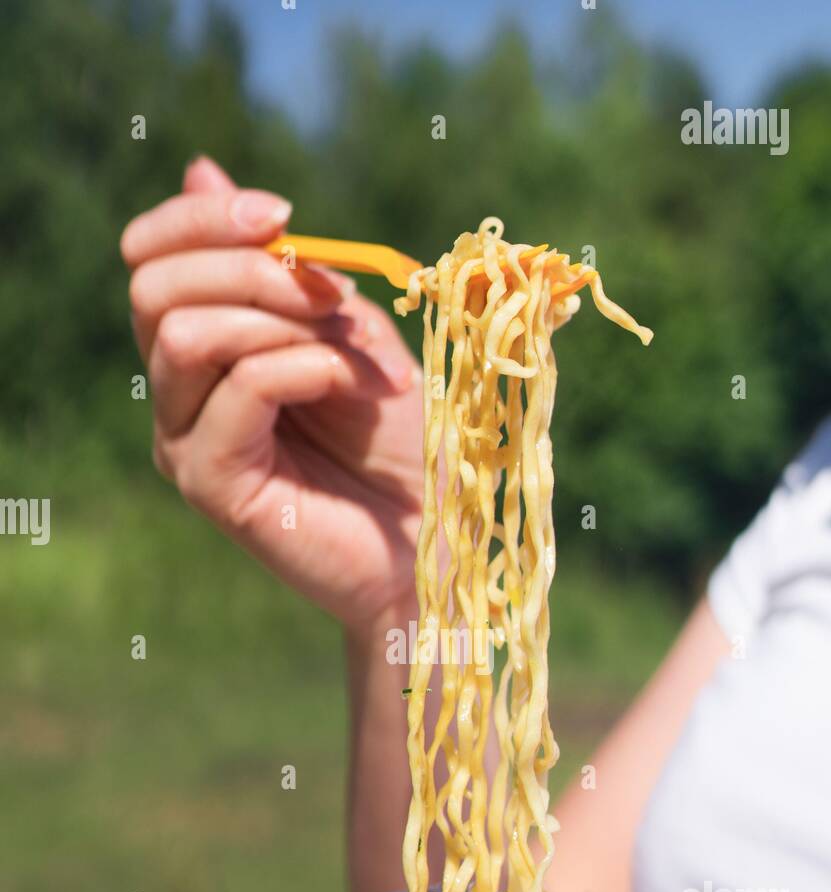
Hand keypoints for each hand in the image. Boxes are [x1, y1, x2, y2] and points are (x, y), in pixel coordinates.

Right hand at [121, 155, 423, 629]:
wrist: (433, 536)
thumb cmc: (399, 440)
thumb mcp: (348, 330)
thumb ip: (282, 265)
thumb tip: (198, 169)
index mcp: (204, 351)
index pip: (149, 259)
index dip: (202, 218)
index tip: (283, 215)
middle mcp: (180, 396)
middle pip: (154, 288)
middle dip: (248, 267)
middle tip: (332, 296)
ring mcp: (187, 443)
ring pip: (187, 334)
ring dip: (282, 321)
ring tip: (352, 355)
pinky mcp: (211, 485)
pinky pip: (239, 388)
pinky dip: (305, 368)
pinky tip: (354, 389)